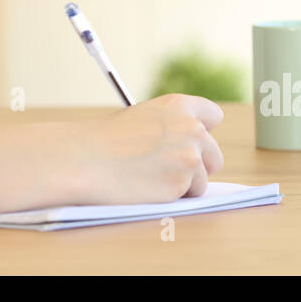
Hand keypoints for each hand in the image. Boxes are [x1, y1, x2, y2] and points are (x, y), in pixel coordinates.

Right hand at [65, 93, 223, 204]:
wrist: (86, 159)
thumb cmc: (107, 140)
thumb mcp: (144, 117)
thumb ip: (172, 126)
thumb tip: (192, 147)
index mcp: (179, 105)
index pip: (213, 115)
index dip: (201, 131)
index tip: (191, 142)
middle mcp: (191, 127)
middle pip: (214, 154)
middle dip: (198, 164)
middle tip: (168, 169)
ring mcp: (189, 156)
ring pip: (202, 179)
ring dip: (183, 183)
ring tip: (150, 176)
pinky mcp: (183, 183)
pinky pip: (189, 196)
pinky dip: (172, 196)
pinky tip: (148, 186)